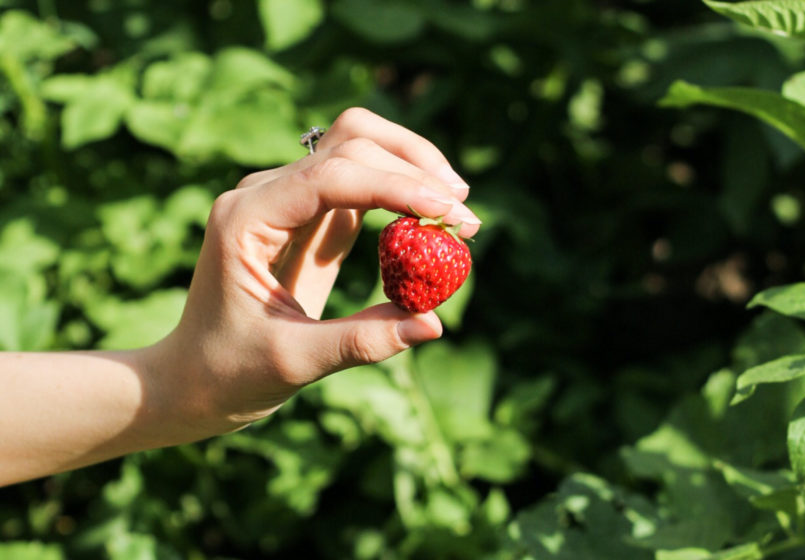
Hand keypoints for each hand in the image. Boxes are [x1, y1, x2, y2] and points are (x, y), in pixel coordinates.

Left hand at [147, 108, 480, 436]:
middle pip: (349, 142)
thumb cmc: (229, 373)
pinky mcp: (306, 216)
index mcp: (245, 218)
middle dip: (413, 169)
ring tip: (456, 205)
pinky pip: (359, 184)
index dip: (394, 186)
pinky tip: (430, 220)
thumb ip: (361, 342)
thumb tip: (434, 324)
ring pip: (356, 147)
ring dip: (410, 166)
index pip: (330, 174)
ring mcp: (285, 198)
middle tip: (464, 218)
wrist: (193, 377)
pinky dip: (399, 192)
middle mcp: (263, 193)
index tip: (447, 213)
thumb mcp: (293, 363)